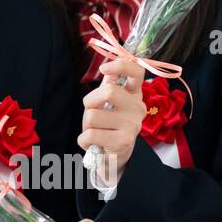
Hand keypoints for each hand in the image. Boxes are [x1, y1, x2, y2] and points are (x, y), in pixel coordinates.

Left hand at [79, 56, 145, 185]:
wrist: (115, 156)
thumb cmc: (109, 125)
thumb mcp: (109, 102)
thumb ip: (110, 83)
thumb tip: (108, 64)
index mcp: (134, 95)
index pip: (137, 72)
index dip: (120, 65)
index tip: (104, 68)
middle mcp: (137, 108)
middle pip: (108, 91)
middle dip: (89, 101)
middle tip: (91, 111)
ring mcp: (132, 126)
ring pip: (92, 115)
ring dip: (86, 125)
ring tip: (96, 131)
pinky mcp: (123, 142)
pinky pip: (90, 134)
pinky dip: (84, 140)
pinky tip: (93, 143)